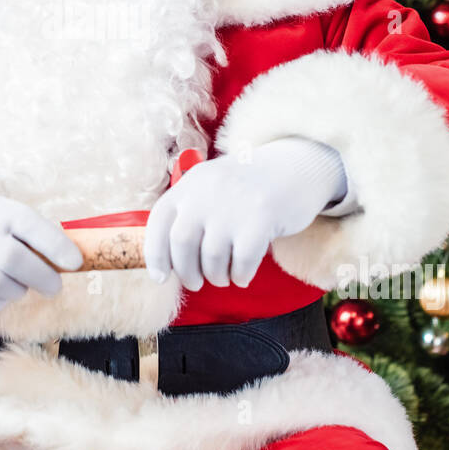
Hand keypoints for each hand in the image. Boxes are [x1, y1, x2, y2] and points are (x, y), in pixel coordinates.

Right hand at [0, 185, 83, 314]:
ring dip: (19, 289)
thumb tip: (66, 252)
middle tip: (54, 286)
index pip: (36, 230)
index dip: (60, 249)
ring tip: (13, 281)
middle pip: (24, 264)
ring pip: (9, 288)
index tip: (76, 262)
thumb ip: (23, 227)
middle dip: (46, 279)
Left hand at [144, 137, 346, 289]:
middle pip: (181, 244)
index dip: (155, 254)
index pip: (159, 222)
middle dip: (187, 272)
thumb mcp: (210, 189)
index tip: (160, 277)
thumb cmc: (247, 190)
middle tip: (197, 282)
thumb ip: (188, 216)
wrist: (293, 167)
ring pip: (212, 258)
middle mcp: (206, 192)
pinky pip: (242, 262)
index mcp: (189, 184)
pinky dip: (241, 275)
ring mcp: (233, 204)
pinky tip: (243, 275)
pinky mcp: (261, 217)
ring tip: (224, 276)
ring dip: (217, 276)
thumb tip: (165, 264)